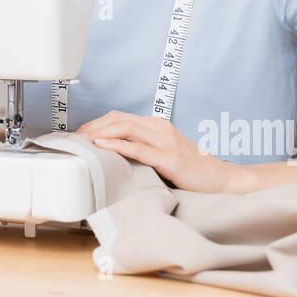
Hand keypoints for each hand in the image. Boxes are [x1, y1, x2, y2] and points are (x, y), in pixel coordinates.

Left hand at [76, 111, 251, 193]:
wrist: (221, 179)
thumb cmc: (191, 170)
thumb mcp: (163, 152)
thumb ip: (142, 148)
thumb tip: (111, 154)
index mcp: (157, 125)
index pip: (119, 117)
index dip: (96, 123)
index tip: (80, 134)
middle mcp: (160, 128)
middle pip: (118, 119)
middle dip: (93, 126)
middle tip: (76, 138)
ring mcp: (165, 141)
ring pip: (126, 128)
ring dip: (100, 132)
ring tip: (83, 140)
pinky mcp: (170, 158)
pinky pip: (139, 148)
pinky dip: (118, 145)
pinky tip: (103, 145)